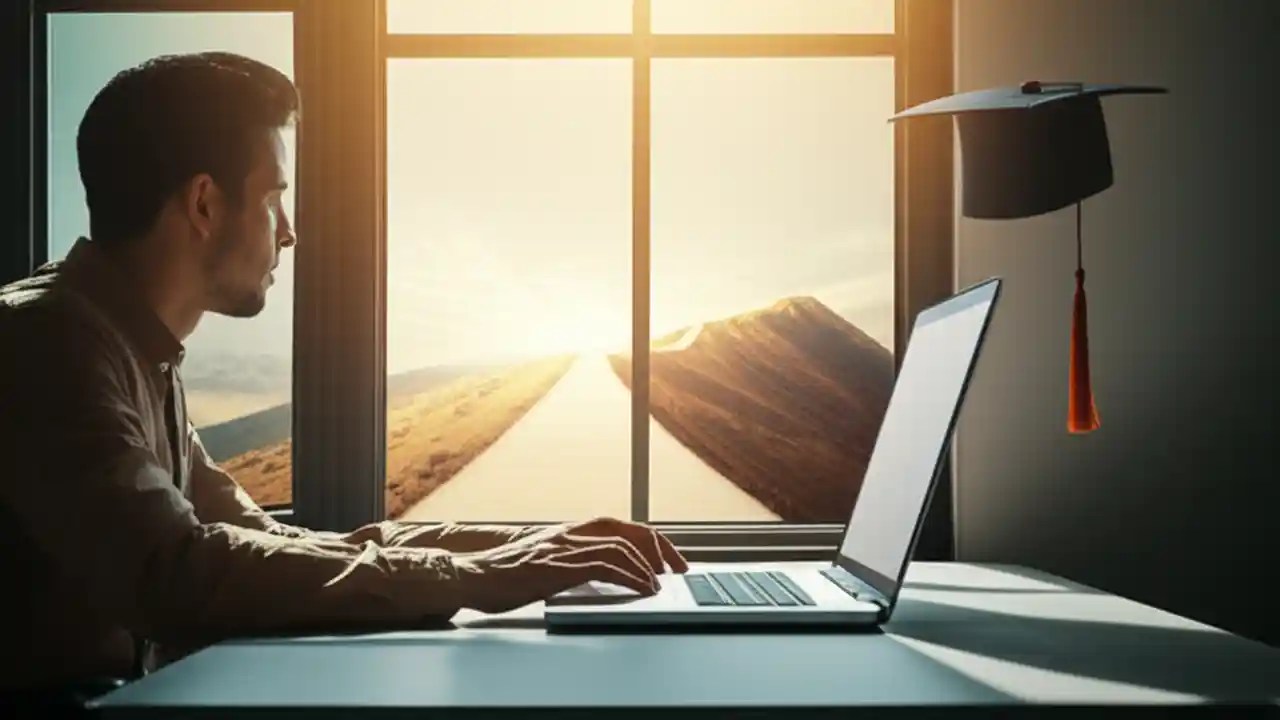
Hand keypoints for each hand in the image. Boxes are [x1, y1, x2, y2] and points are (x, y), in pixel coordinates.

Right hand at [453, 517, 688, 613]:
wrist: (468, 576)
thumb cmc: (501, 576)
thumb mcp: (543, 563)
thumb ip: (570, 564)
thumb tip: (602, 578)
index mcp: (567, 532)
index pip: (619, 526)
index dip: (648, 539)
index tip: (668, 558)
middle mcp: (568, 534)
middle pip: (626, 530)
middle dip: (659, 547)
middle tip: (678, 568)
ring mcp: (562, 549)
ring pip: (618, 546)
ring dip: (647, 566)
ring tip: (660, 584)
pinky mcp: (555, 567)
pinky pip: (603, 566)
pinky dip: (629, 576)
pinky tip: (641, 588)